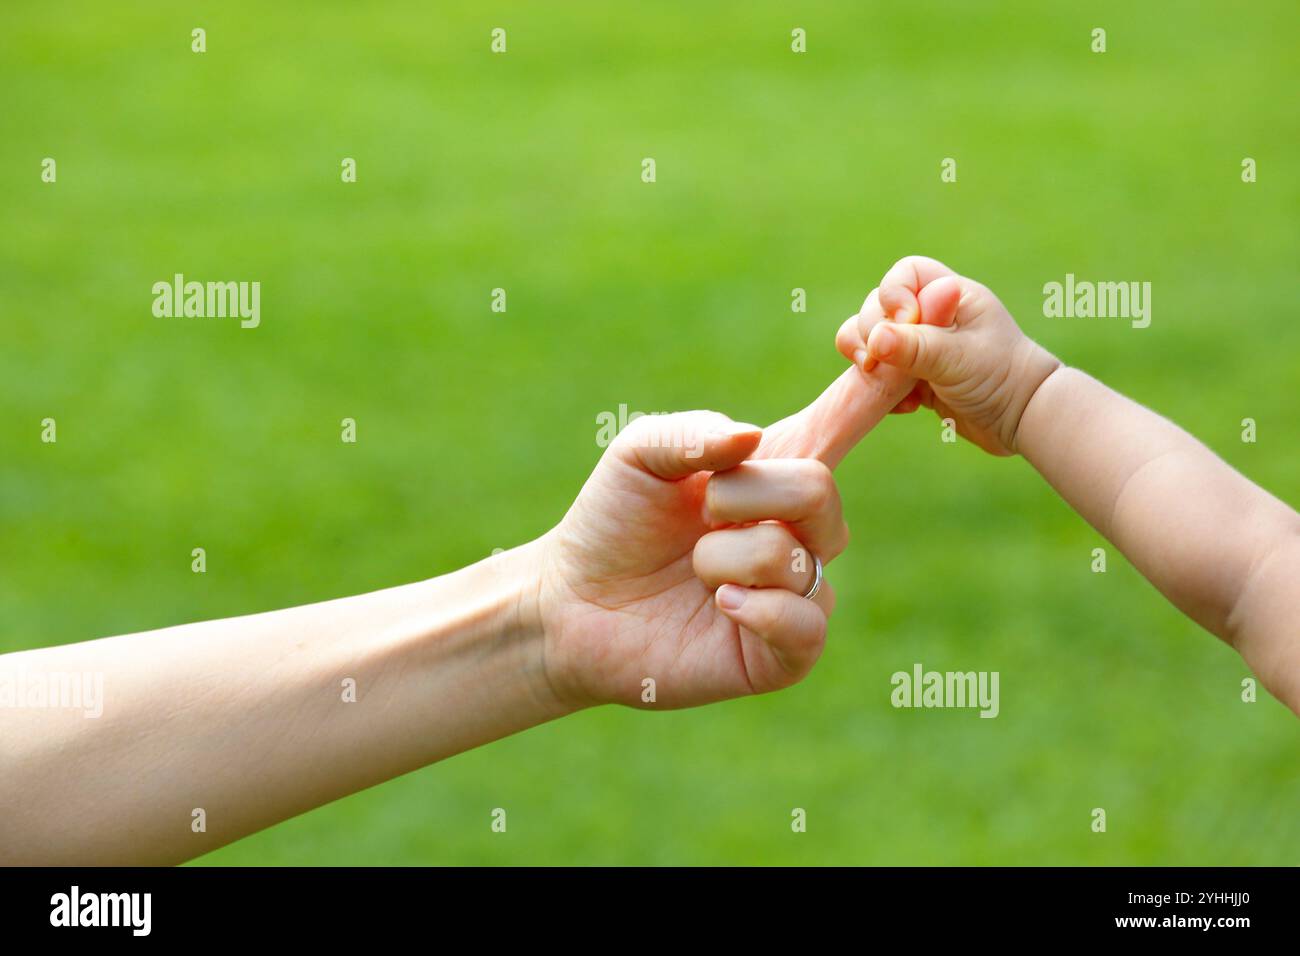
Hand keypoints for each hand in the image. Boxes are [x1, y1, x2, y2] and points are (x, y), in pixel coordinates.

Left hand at [534, 353, 922, 709]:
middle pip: (820, 490)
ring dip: (722, 558)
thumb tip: (753, 439)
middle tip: (697, 515)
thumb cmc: (612, 519)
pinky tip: (719, 604)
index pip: (847, 420)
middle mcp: (798, 528)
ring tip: (691, 571)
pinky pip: (805, 624)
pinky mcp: (781, 653)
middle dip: (742, 497)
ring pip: (794, 557)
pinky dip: (758, 608)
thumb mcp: (639, 455)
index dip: (883, 387)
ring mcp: (795, 591)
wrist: (571, 603)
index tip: (925, 338)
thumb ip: (694, 434)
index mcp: (775, 470)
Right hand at [835, 255, 1060, 455]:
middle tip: (879, 362)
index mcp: (949, 296)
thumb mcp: (957, 359)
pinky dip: (880, 387)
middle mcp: (932, 316)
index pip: (904, 275)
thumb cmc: (1001, 378)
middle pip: (878, 306)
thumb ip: (914, 347)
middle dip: (871, 332)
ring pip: (872, 339)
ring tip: (879, 379)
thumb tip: (874, 339)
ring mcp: (921, 347)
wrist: (1022, 421)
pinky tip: (904, 405)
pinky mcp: (913, 377)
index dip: (893, 296)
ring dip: (868, 359)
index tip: (906, 324)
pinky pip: (879, 373)